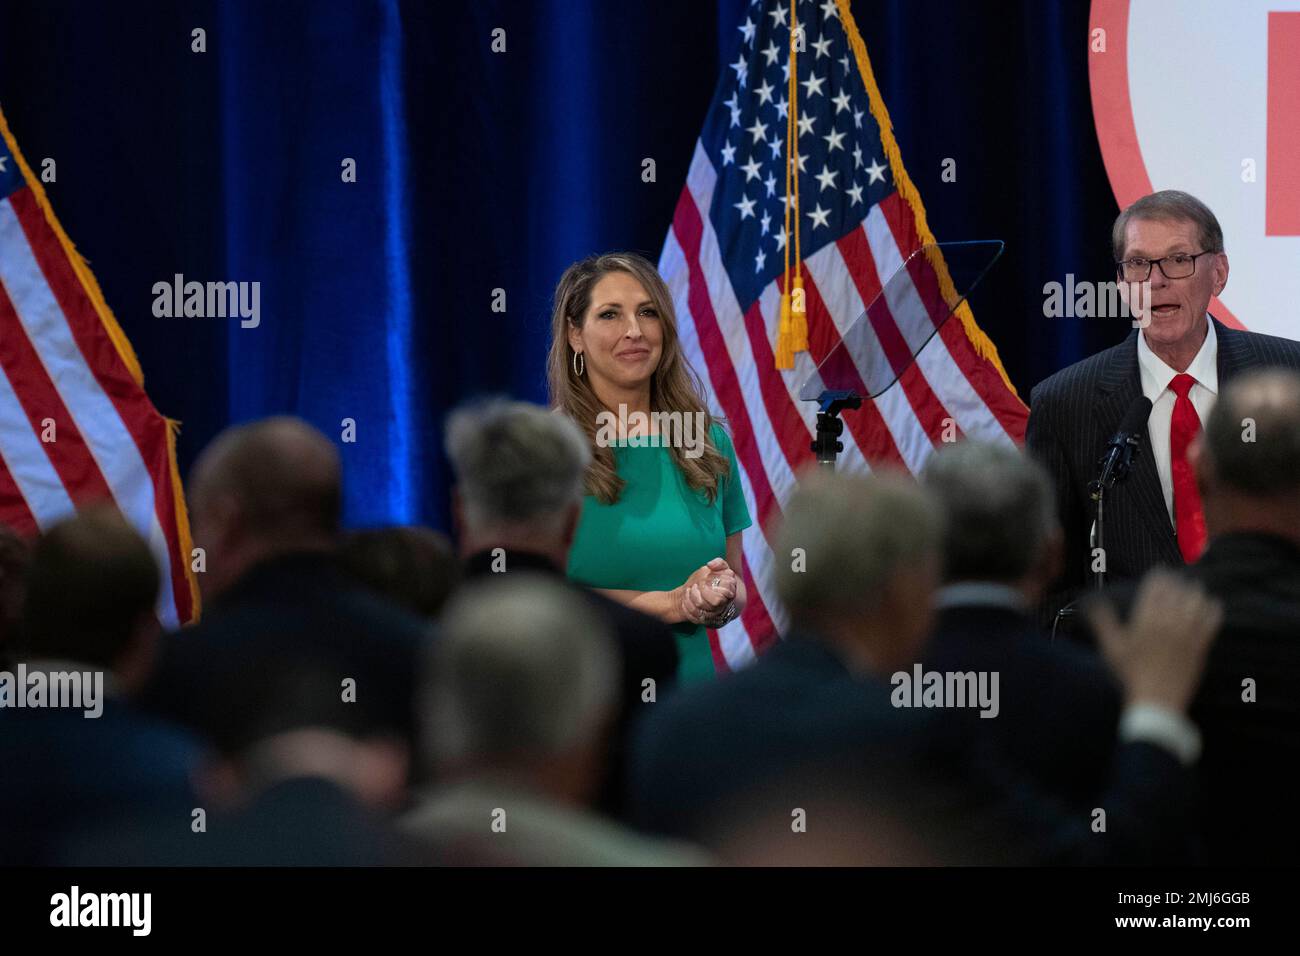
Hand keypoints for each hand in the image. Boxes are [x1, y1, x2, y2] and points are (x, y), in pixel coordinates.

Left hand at [677, 558, 737, 625]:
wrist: (717, 593)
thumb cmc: (718, 579)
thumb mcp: (722, 568)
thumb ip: (719, 563)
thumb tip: (710, 565)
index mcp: (730, 593)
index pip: (720, 596)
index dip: (707, 589)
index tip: (701, 582)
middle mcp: (725, 606)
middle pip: (712, 604)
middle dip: (699, 595)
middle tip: (693, 587)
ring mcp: (716, 616)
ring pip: (701, 613)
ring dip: (691, 600)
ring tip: (687, 591)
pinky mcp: (708, 622)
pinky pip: (695, 619)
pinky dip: (687, 609)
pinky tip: (685, 600)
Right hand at [1087, 569, 1223, 713]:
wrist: (1156, 700)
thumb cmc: (1130, 674)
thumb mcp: (1112, 648)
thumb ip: (1103, 622)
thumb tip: (1092, 602)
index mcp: (1146, 620)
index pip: (1156, 589)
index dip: (1159, 576)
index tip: (1160, 572)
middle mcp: (1168, 623)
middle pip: (1178, 592)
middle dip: (1177, 581)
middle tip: (1177, 578)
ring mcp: (1187, 634)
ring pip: (1196, 602)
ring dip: (1195, 592)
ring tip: (1193, 588)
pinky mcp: (1201, 646)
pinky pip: (1211, 621)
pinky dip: (1212, 610)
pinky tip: (1211, 605)